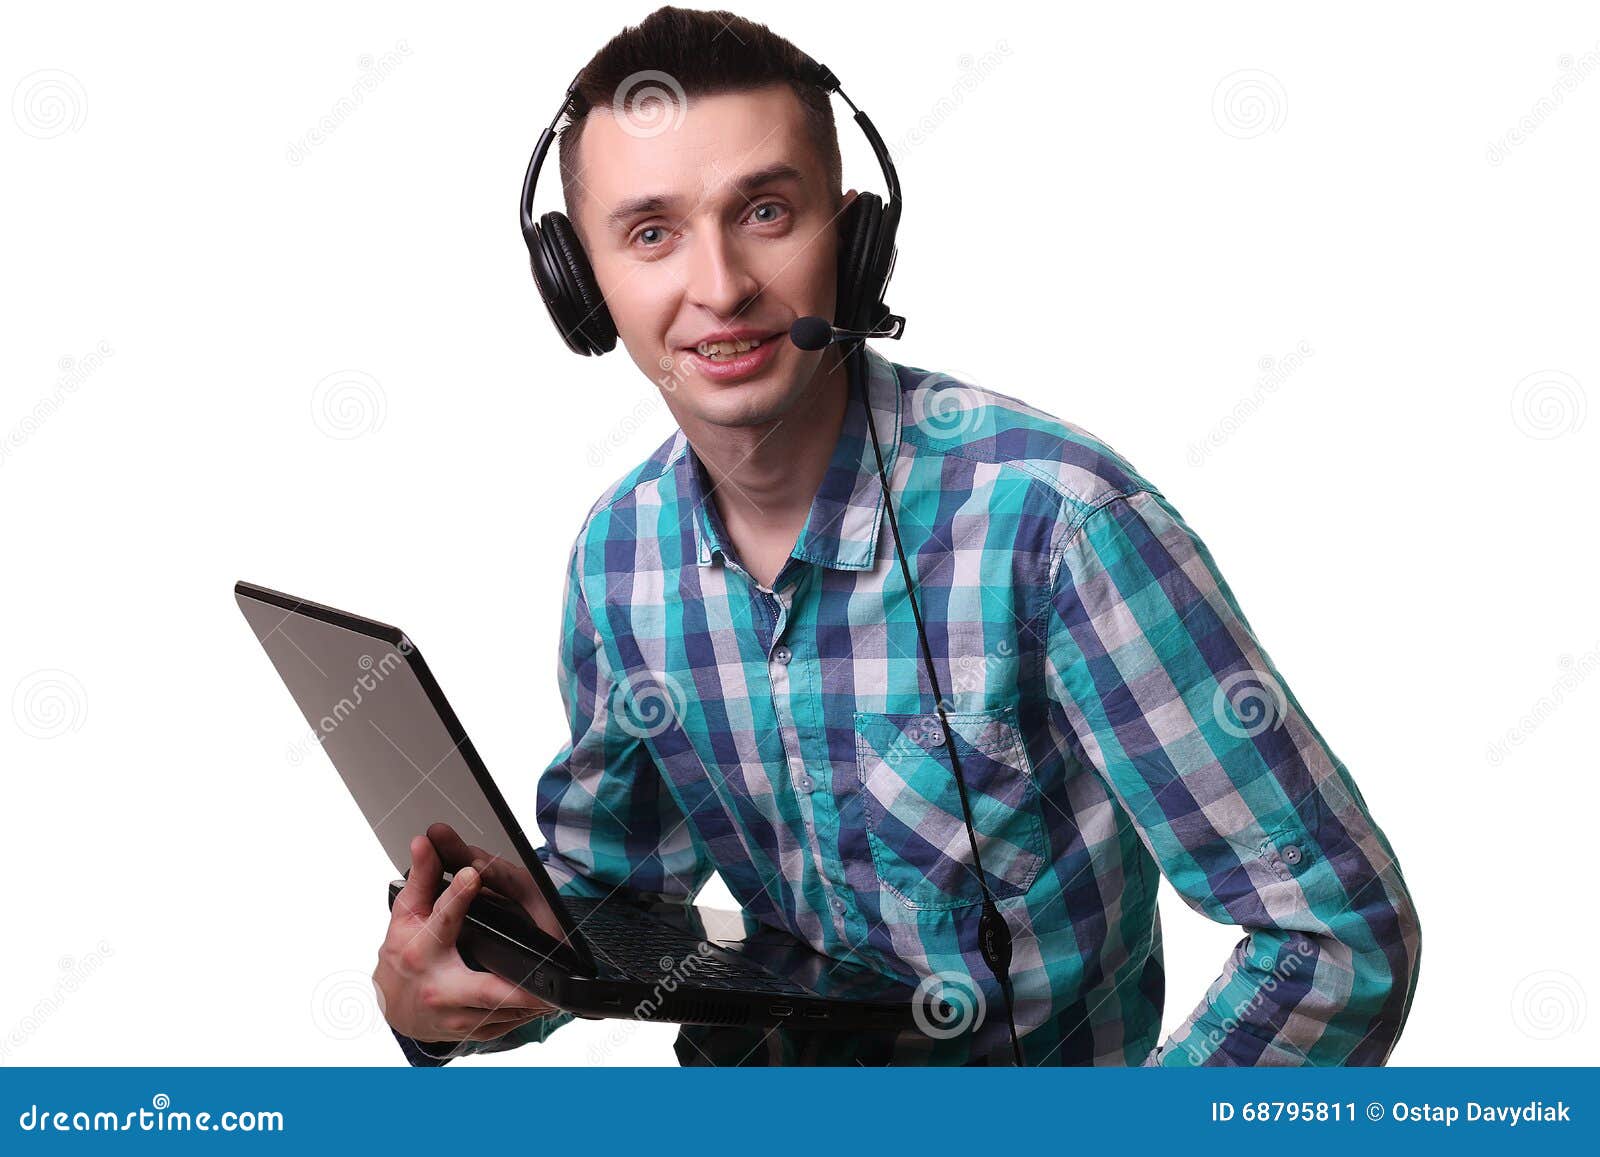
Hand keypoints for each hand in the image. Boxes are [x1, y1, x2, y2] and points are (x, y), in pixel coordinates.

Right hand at [374, 833, 562, 1044]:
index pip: (442, 918)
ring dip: (531, 1000)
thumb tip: (426, 840)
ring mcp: (453, 1016)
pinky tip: (540, 1002)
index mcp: (421, 949)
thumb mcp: (408, 912)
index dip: (458, 894)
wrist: (392, 1004)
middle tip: (550, 977)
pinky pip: (504, 1025)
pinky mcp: (468, 1031)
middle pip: (484, 988)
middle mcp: (437, 986)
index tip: (474, 874)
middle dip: (519, 987)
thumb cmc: (402, 953)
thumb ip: (424, 877)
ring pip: (502, 1011)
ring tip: (557, 988)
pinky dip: (524, 1013)